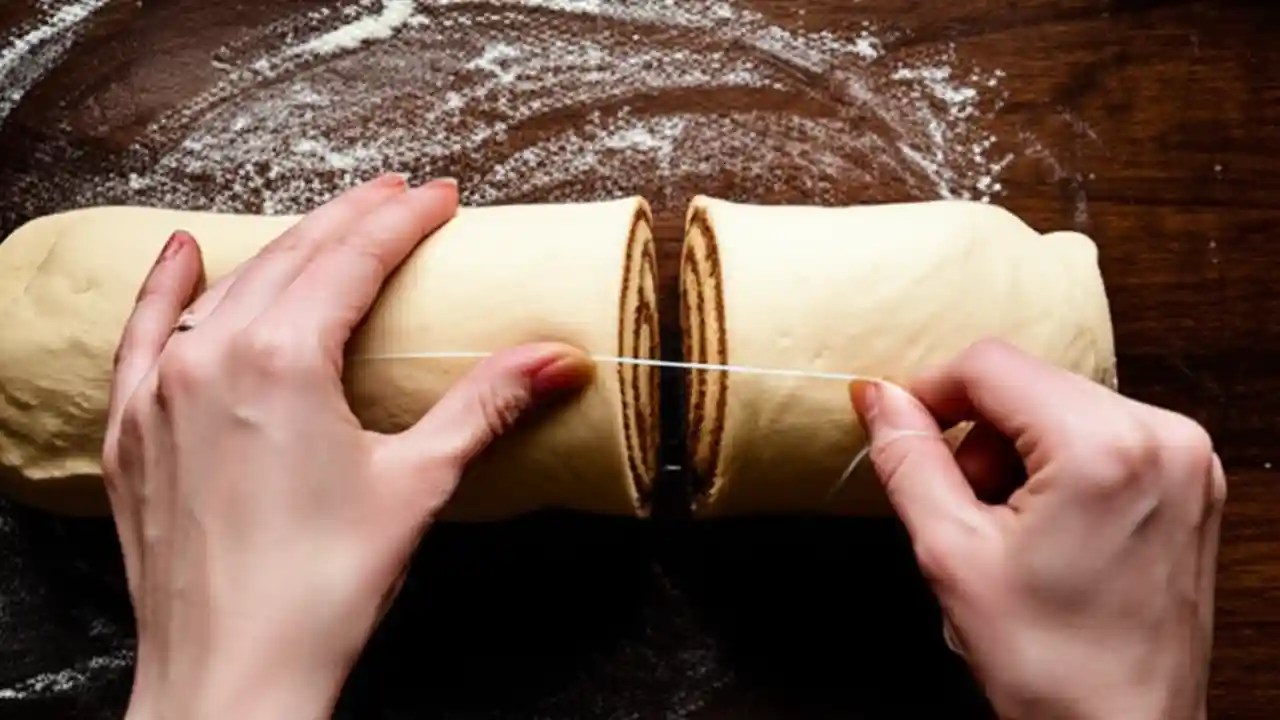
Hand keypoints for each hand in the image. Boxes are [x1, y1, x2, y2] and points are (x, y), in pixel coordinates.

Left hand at [104, 175, 593, 719]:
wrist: (233, 674)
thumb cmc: (324, 586)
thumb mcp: (418, 483)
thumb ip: (484, 406)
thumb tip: (557, 359)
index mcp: (283, 360)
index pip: (354, 260)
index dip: (403, 221)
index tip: (439, 198)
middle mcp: (213, 357)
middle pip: (295, 257)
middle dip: (352, 219)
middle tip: (398, 195)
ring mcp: (163, 390)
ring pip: (230, 287)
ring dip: (286, 248)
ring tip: (329, 222)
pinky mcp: (134, 430)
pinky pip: (144, 334)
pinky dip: (167, 288)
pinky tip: (184, 252)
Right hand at [850, 340, 1222, 719]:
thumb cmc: (1049, 665)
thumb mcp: (951, 554)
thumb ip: (909, 460)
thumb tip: (879, 398)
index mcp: (1105, 448)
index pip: (992, 365)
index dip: (931, 391)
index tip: (903, 432)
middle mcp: (1162, 437)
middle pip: (1030, 382)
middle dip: (977, 432)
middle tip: (958, 503)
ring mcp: (1187, 459)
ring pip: (1063, 406)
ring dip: (1016, 449)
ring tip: (1005, 526)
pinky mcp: (1192, 482)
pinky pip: (1104, 434)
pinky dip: (1058, 463)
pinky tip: (1045, 527)